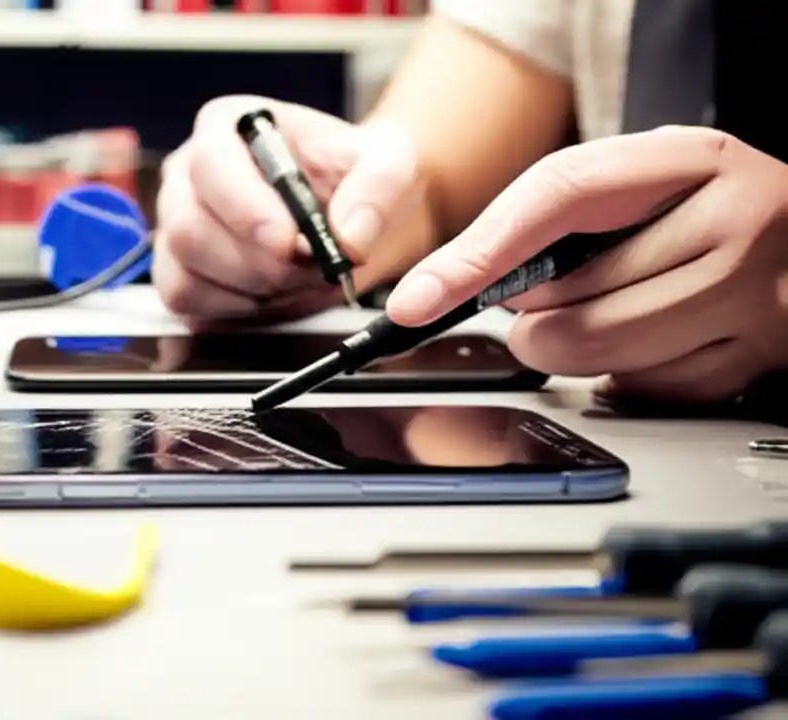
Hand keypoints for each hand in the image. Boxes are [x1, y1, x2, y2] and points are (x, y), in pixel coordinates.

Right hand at [153, 95, 436, 327]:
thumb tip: (348, 235)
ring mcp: (175, 223)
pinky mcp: (175, 271)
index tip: (288, 242)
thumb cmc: (358, 180)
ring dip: (252, 289)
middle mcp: (188, 172)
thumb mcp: (390, 165)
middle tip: (309, 269)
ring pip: (185, 273)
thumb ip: (377, 188)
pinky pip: (185, 302)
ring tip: (298, 278)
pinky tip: (269, 296)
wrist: (352, 217)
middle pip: (189, 228)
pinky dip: (233, 311)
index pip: (212, 162)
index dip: (246, 208)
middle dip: (257, 264)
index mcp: (230, 125)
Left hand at [385, 126, 787, 403]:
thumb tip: (461, 285)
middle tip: (543, 299)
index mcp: (692, 161)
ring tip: (594, 313)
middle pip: (572, 297)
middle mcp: (736, 223)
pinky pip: (650, 390)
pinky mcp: (761, 355)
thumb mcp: (645, 180)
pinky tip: (644, 340)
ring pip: (602, 353)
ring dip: (567, 350)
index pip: (559, 197)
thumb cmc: (712, 202)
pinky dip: (624, 378)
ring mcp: (755, 295)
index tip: (416, 299)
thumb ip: (559, 218)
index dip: (476, 252)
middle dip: (531, 314)